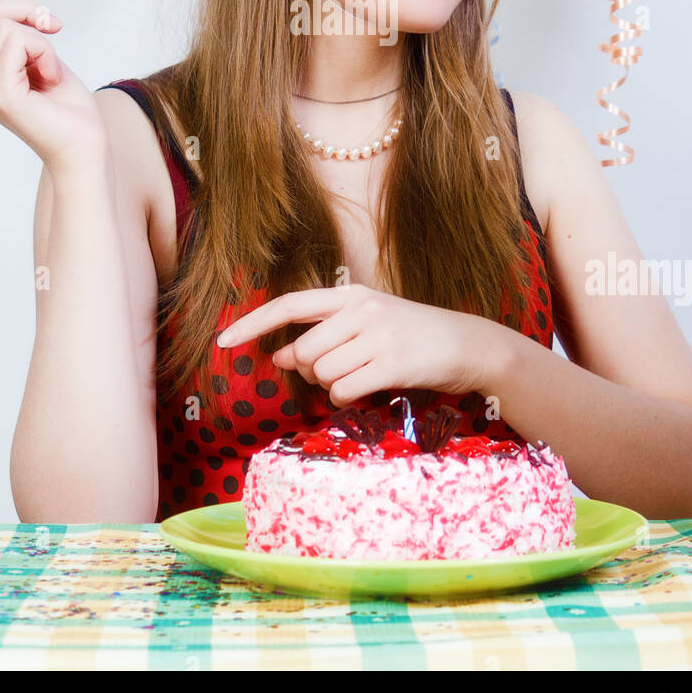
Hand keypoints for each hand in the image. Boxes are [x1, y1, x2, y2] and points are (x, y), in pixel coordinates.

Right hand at [0, 0, 107, 173]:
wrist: (84, 146)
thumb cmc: (68, 106)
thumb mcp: (41, 55)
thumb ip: (13, 29)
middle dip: (23, 7)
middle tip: (53, 26)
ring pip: (4, 23)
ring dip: (40, 36)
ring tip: (52, 69)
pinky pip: (20, 41)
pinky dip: (45, 51)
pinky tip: (52, 78)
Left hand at [216, 284, 491, 406]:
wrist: (467, 344)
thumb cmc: (410, 336)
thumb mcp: (367, 323)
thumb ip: (324, 335)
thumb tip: (281, 356)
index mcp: (350, 294)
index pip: (289, 305)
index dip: (253, 323)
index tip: (224, 341)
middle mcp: (361, 309)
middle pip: (304, 351)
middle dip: (313, 371)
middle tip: (341, 369)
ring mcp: (378, 335)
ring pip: (323, 374)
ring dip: (334, 386)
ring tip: (363, 374)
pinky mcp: (392, 363)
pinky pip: (344, 391)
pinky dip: (347, 398)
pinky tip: (367, 389)